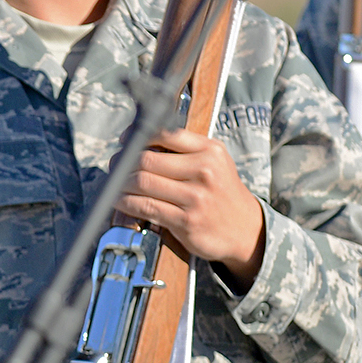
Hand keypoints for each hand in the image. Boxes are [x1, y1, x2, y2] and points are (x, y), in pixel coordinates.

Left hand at [116, 127, 265, 286]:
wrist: (246, 229)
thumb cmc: (222, 192)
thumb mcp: (214, 163)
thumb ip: (185, 150)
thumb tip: (139, 141)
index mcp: (210, 150)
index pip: (166, 133)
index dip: (138, 136)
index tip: (125, 141)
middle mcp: (204, 171)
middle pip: (147, 159)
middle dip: (123, 162)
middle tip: (115, 164)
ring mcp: (196, 197)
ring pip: (142, 183)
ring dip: (121, 183)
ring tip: (115, 183)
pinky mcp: (186, 221)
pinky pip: (146, 207)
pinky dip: (126, 203)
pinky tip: (121, 200)